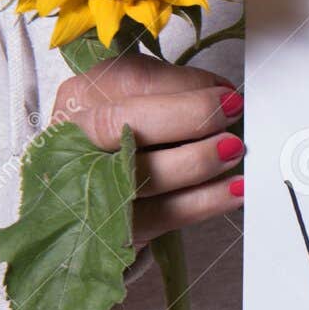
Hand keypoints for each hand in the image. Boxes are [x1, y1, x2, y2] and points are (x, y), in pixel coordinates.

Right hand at [52, 55, 244, 245]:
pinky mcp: (114, 228)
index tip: (224, 90)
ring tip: (234, 150)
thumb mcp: (134, 107)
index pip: (128, 80)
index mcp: (79, 97)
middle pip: (123, 123)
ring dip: (198, 160)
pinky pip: (164, 214)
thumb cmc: (122, 147)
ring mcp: (88, 187)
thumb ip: (170, 95)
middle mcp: (73, 139)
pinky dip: (205, 201)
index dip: (183, 83)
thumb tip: (222, 94)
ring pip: (142, 172)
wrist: (92, 210)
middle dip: (188, 115)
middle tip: (231, 112)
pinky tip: (235, 190)